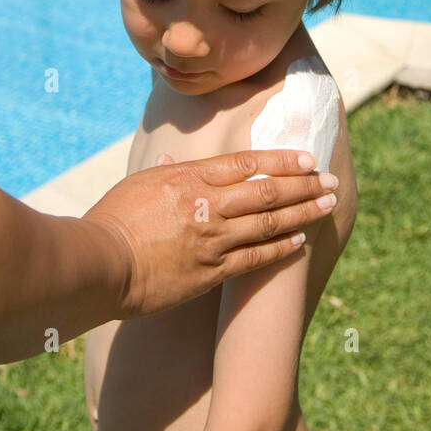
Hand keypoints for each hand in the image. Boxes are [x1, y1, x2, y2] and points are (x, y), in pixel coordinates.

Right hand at [83, 148, 335, 319]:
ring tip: (326, 205)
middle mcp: (208, 205)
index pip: (247, 164)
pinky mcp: (211, 272)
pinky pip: (256, 257)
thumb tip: (173, 161)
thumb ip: (165, 174)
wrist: (101, 264)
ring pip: (270, 222)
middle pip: (268, 191)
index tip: (307, 159)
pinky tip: (300, 241)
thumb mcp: (139, 185)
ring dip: (303, 213)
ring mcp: (213, 239)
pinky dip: (281, 247)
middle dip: (304, 184)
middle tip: (330, 181)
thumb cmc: (112, 221)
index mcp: (190, 177)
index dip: (282, 160)